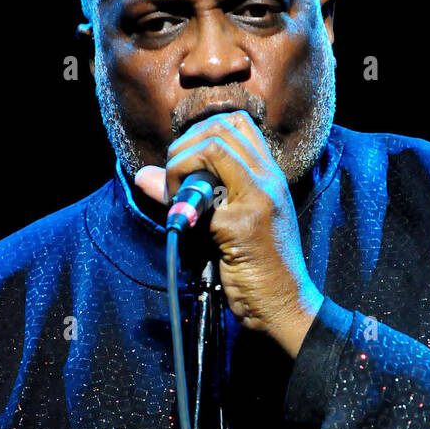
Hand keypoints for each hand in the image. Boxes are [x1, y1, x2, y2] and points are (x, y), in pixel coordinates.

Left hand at [134, 110, 323, 358]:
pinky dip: (183, 203)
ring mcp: (259, 198)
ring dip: (181, 165)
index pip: (236, 123)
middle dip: (182, 147)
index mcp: (269, 175)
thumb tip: (145, 177)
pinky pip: (203, 196)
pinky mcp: (244, 225)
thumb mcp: (230, 223)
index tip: (185, 164)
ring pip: (213, 146)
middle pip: (219, 127)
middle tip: (174, 183)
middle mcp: (269, 179)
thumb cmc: (257, 269)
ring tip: (179, 198)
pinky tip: (185, 222)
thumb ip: (198, 195)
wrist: (284, 305)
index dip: (199, 132)